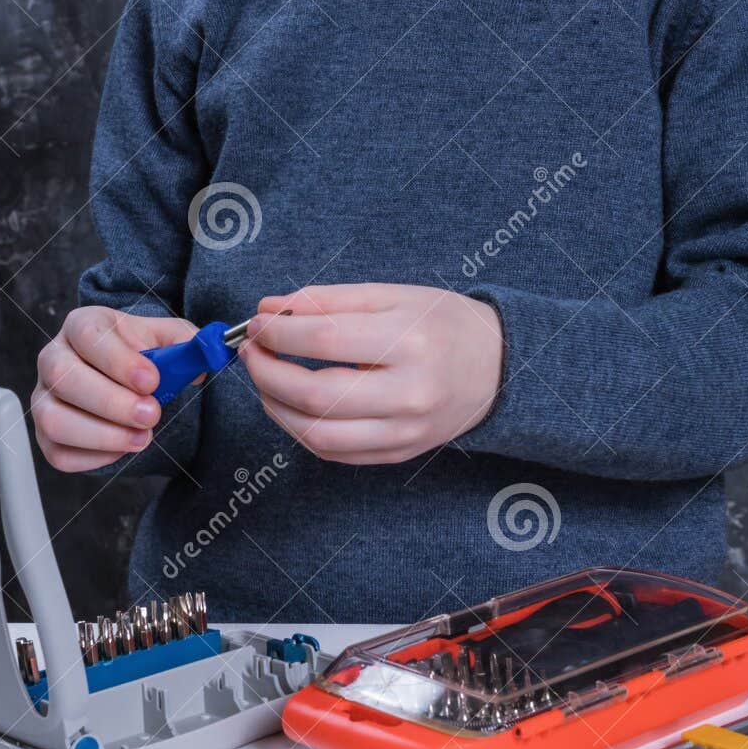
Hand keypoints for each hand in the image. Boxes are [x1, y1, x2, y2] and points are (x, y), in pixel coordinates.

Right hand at [33, 306, 198, 470]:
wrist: (125, 377)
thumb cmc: (141, 354)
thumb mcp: (167, 337)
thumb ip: (187, 342)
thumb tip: (201, 359)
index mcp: (82, 325)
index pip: (88, 336)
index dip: (118, 360)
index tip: (152, 380)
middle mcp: (53, 358)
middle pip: (65, 378)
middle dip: (112, 402)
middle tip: (151, 414)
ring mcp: (44, 398)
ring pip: (54, 420)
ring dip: (102, 434)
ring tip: (142, 437)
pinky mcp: (45, 435)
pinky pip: (59, 454)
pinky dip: (95, 457)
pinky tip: (124, 446)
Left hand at [235, 282, 503, 463]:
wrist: (497, 367)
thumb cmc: (442, 323)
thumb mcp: (390, 294)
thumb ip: (326, 300)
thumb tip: (268, 310)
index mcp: (411, 341)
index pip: (325, 340)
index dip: (278, 333)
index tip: (257, 323)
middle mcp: (410, 393)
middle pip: (316, 394)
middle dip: (267, 372)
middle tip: (250, 352)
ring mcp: (404, 432)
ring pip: (318, 433)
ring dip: (275, 406)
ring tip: (264, 378)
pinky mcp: (398, 455)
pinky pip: (333, 452)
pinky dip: (299, 429)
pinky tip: (290, 404)